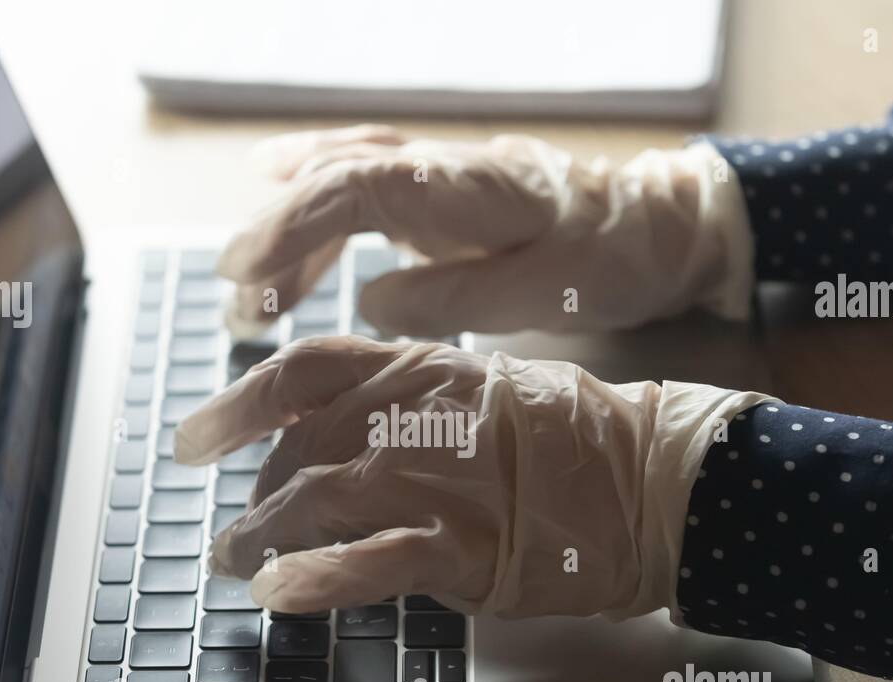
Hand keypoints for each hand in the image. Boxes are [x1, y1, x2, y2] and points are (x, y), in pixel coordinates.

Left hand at [174, 335, 667, 616]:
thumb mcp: (482, 387)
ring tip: (239, 567)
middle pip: (298, 449)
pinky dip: (316, 579)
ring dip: (263, 539)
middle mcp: (414, 415)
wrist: (648, 473)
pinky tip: (280, 594)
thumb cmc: (572, 436)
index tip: (194, 439)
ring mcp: (435, 478)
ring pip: (318, 501)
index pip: (301, 371)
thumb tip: (344, 432)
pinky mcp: (464, 543)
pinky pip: (370, 561)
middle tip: (238, 530)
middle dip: (256, 496)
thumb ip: (410, 400)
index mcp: (418, 369)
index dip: (236, 405)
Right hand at [216, 125, 753, 338]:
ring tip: (251, 294)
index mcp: (468, 190)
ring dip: (290, 229)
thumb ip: (455, 298)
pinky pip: (363, 179)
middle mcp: (442, 168)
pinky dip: (315, 194)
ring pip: (342, 178)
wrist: (657, 226)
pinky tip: (277, 204)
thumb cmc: (609, 262)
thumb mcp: (543, 295)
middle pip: (335, 178)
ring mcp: (439, 174)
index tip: (247, 275)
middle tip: (235, 302)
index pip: (358, 188)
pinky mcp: (441, 191)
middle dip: (273, 235)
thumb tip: (369, 300)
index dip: (293, 227)